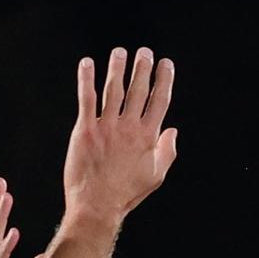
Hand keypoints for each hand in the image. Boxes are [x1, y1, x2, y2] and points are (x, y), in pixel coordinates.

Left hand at [62, 46, 177, 230]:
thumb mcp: (156, 176)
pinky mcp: (85, 130)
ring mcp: (106, 127)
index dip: (164, 80)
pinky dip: (86, 80)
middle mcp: (129, 128)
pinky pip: (86, 99)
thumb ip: (167, 151)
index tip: (166, 64)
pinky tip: (87, 64)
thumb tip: (173, 130)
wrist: (97, 206)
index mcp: (148, 137)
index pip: (159, 101)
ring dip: (117, 68)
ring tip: (120, 52)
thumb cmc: (127, 193)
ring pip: (114, 90)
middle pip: (138, 91)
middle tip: (144, 52)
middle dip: (143, 68)